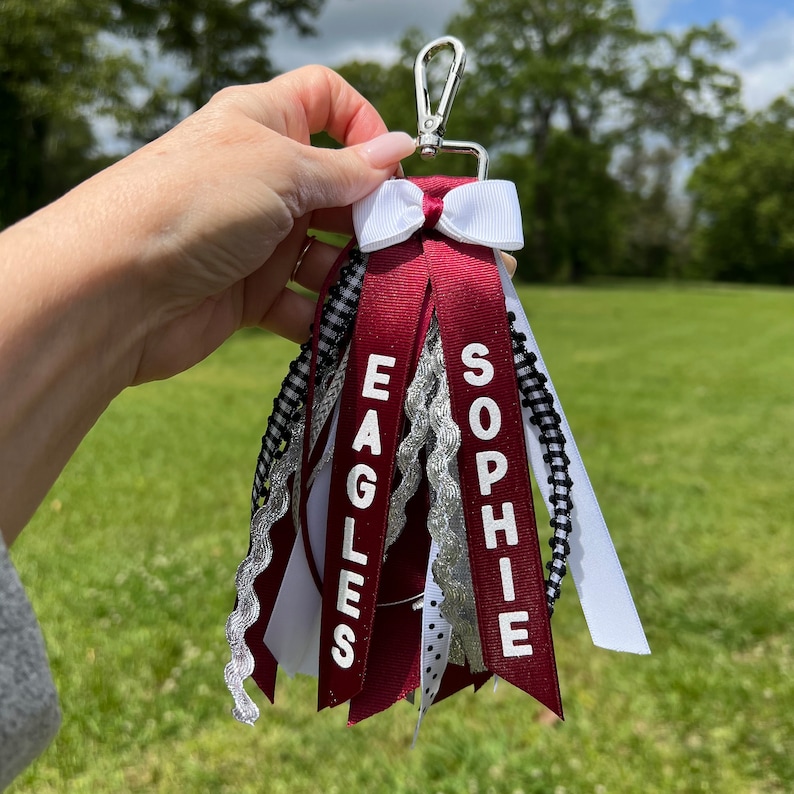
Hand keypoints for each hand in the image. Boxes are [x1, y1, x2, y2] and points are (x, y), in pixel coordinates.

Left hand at [65, 66, 415, 383]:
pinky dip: (322, 315)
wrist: (116, 290)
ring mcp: (258, 239)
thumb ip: (347, 169)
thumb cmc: (195, 205)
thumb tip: (400, 147)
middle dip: (373, 217)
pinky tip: (340, 325)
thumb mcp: (281, 170)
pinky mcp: (251, 293)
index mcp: (264, 124)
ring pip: (327, 253)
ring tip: (375, 292)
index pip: (325, 100)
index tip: (389, 167)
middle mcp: (263, 179)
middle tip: (398, 244)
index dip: (363, 124)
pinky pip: (302, 302)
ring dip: (354, 273)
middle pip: (340, 190)